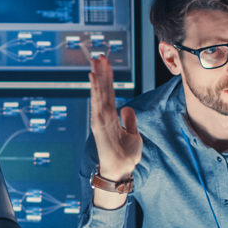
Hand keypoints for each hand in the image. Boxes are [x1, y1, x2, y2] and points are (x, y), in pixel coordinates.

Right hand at [88, 49, 142, 182]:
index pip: (109, 93)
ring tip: (96, 62)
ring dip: (98, 77)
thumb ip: (129, 120)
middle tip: (99, 56)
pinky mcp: (100, 125)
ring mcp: (100, 120)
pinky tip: (94, 78)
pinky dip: (96, 90)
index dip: (108, 79)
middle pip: (102, 90)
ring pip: (100, 94)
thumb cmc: (125, 155)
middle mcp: (102, 116)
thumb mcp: (133, 135)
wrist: (119, 171)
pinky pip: (99, 103)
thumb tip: (126, 107)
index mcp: (109, 117)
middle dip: (101, 73)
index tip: (106, 64)